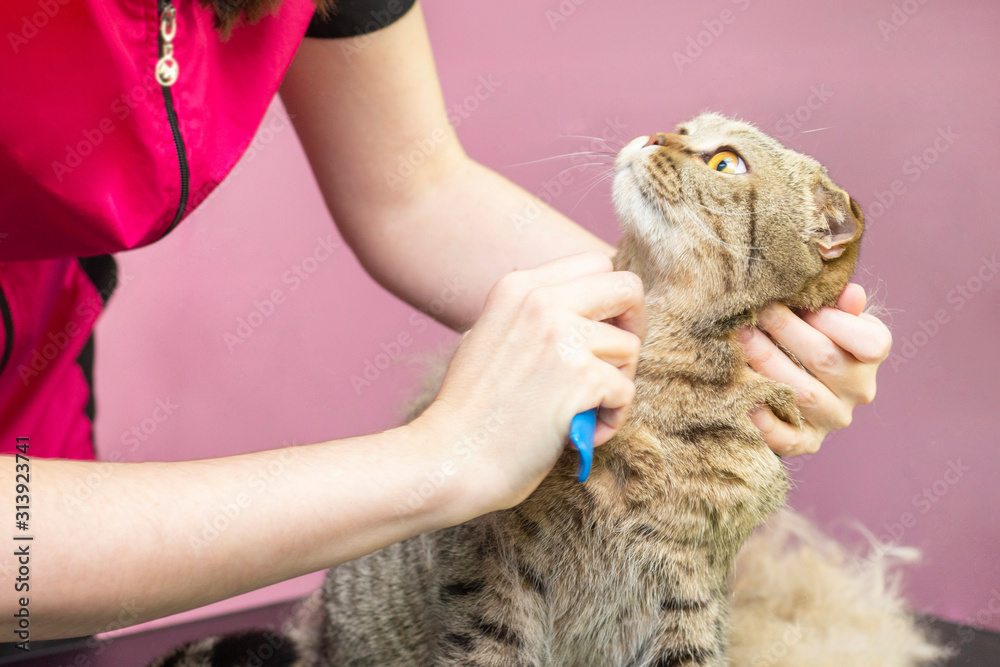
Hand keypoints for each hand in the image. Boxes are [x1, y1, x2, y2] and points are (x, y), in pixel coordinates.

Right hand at [413, 252, 644, 516]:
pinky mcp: (581, 378)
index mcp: (519, 286)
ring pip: (630, 347)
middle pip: (627, 287)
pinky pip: (626, 391)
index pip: (596, 263)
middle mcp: (541, 301)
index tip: (600, 333)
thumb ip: (533, 313)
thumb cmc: (470, 410)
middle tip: (614, 364)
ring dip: (617, 383)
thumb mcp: (490, 335)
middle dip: (633, 326)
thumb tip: (585, 307)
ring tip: (581, 410)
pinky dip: (611, 419)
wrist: (451, 459)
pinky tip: (578, 434)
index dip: (610, 300)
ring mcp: (562, 337)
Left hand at [738, 283, 891, 455]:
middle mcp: (860, 390)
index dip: (833, 320)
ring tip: (743, 339)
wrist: (796, 372)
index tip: (798, 301)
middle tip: (757, 311)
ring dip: (769, 364)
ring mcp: (834, 418)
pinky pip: (789, 439)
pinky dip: (767, 423)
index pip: (870, 343)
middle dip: (786, 330)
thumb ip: (838, 303)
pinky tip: (746, 400)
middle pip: (825, 360)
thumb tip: (851, 293)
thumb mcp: (829, 311)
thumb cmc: (812, 330)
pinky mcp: (808, 441)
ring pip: (804, 395)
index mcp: (871, 355)